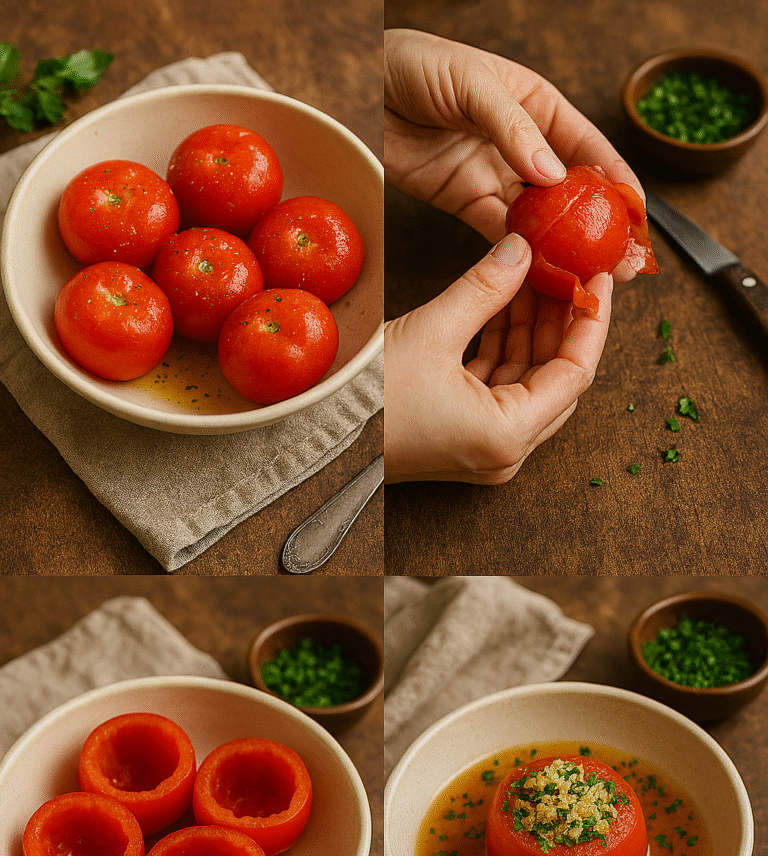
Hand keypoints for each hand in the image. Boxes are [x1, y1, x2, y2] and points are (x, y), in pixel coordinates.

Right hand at [384, 232, 612, 484]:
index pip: (576, 373)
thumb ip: (486, 287)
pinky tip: (503, 304)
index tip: (595, 278)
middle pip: (557, 379)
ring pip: (528, 382)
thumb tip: (521, 249)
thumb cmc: (366, 398)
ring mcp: (484, 449)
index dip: (591, 320)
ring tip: (533, 275)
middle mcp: (504, 452)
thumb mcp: (432, 330)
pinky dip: (503, 348)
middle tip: (567, 271)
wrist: (314, 433)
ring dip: (530, 330)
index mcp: (507, 435)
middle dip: (562, 321)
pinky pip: (500, 390)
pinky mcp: (463, 438)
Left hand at [385, 27, 641, 279]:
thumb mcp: (472, 83)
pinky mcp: (465, 202)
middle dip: (599, 226)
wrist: (361, 87)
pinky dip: (521, 254)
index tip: (638, 213)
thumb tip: (552, 173)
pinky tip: (543, 273)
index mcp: (536, 105)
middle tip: (625, 259)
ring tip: (593, 275)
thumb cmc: (415, 64)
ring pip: (540, 218)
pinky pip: (500, 233)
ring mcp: (495, 175)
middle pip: (570, 191)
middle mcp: (522, 144)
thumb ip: (512, 126)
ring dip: (566, 248)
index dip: (615, 180)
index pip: (587, 146)